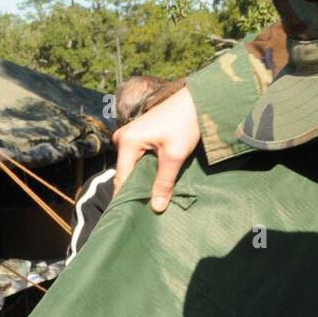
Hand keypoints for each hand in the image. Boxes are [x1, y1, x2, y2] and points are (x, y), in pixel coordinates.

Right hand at [112, 86, 199, 212]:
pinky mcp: (137, 134)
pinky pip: (136, 159)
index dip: (126, 198)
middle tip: (146, 209)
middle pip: (125, 173)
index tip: (132, 216)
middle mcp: (122, 137)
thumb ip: (164, 182)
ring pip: (131, 167)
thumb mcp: (175, 155)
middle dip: (135, 190)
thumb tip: (156, 208)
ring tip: (151, 198)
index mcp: (127, 142)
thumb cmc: (185, 123)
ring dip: (141, 180)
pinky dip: (145, 170)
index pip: (121, 179)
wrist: (196, 100)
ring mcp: (128, 135)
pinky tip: (154, 182)